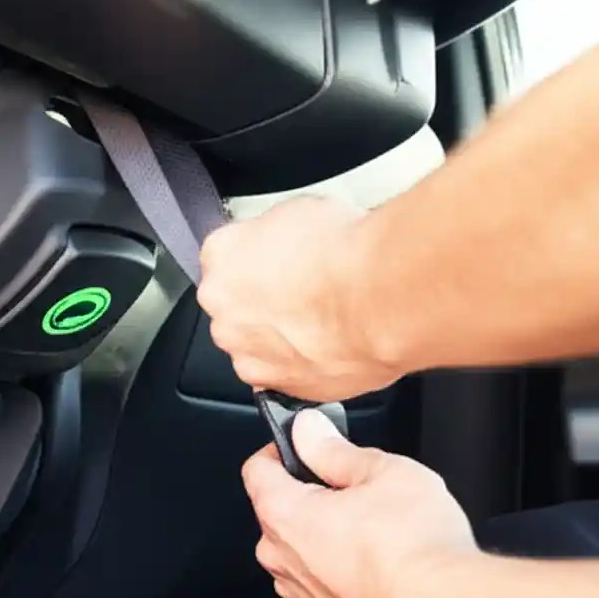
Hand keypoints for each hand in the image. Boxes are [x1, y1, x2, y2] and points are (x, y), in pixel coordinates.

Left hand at [198, 195, 399, 401]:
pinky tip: (330, 346)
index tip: (279, 259)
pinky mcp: (277, 386)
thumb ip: (275, 232)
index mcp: (220, 257)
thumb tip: (285, 238)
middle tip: (304, 291)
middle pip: (234, 305)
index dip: (258, 257)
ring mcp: (247, 353)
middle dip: (262, 300)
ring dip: (278, 336)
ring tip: (322, 322)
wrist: (378, 300)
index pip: (226, 256)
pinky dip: (301, 365)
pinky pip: (283, 374)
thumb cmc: (343, 253)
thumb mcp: (302, 210)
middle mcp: (223, 310)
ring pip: (255, 344)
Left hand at [243, 409, 479, 597]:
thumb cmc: (416, 549)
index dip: (282, 447)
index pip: (257, 469)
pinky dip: (344, 572)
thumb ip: (335, 449)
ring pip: (303, 552)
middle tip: (355, 488)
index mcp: (284, 515)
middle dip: (310, 494)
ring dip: (328, 536)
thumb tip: (309, 430)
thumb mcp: (383, 472)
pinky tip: (382, 566)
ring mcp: (304, 597)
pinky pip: (325, 585)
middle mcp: (283, 560)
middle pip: (280, 511)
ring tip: (376, 530)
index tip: (308, 443)